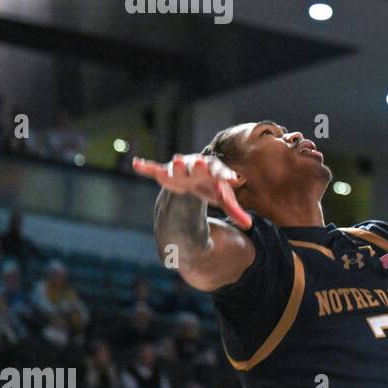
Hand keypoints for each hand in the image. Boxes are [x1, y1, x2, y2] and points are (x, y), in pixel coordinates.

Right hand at [132, 154, 251, 228]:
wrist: (195, 172)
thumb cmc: (211, 185)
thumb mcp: (223, 197)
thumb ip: (235, 210)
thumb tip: (250, 225)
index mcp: (213, 172)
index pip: (221, 173)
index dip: (226, 176)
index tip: (234, 178)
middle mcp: (196, 168)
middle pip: (198, 167)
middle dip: (198, 167)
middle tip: (200, 163)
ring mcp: (180, 169)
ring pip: (177, 168)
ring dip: (176, 167)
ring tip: (176, 162)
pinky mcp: (165, 172)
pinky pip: (154, 169)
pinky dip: (146, 167)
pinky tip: (137, 164)